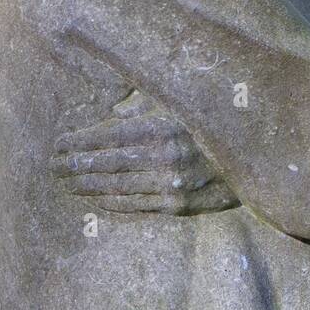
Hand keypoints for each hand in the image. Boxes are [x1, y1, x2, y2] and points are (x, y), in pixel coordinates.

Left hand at [51, 91, 237, 213]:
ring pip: (117, 188)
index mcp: (163, 127)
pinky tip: (95, 199)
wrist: (256, 156)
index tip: (58, 143)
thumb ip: (144, 104)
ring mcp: (172, 185)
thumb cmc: (213, 122)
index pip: (106, 136)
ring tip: (66, 183)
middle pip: (106, 164)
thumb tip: (109, 112)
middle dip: (74, 166)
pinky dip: (111, 202)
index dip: (78, 142)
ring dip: (86, 187)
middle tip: (52, 167)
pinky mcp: (180, 206)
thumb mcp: (181, 102)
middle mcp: (165, 158)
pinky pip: (136, 206)